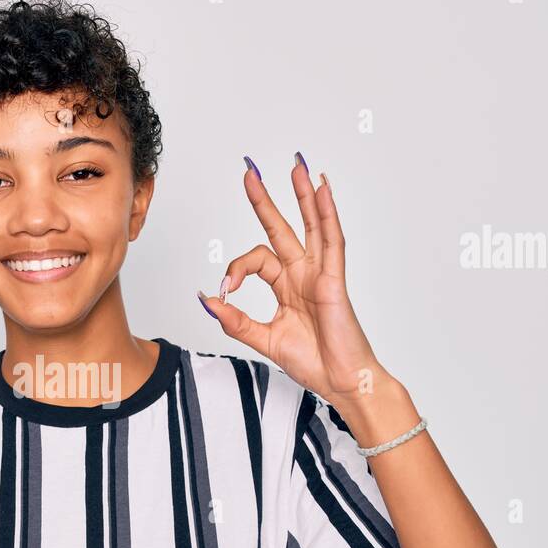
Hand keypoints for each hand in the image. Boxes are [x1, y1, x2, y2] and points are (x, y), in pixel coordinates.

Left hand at [198, 155, 383, 403]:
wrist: (340, 382)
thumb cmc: (312, 362)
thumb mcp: (262, 339)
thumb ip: (235, 321)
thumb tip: (206, 301)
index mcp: (286, 286)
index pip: (256, 260)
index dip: (236, 269)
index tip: (224, 291)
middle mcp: (303, 274)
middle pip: (282, 228)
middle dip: (265, 200)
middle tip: (250, 172)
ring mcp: (320, 274)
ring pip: (311, 225)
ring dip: (303, 195)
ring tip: (296, 166)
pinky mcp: (335, 279)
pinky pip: (332, 240)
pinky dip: (327, 213)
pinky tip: (322, 189)